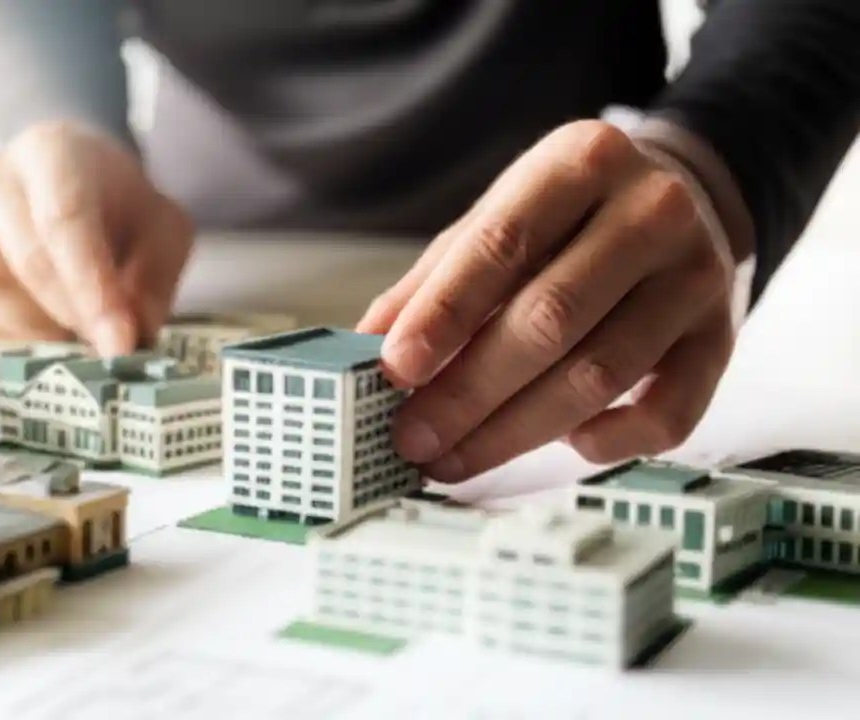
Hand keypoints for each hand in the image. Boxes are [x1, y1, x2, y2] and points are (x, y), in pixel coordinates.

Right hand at [0, 121, 193, 355]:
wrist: (70, 186)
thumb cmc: (118, 206)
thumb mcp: (160, 228)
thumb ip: (152, 278)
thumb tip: (131, 336)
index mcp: (50, 153)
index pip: (64, 220)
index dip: (92, 287)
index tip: (121, 341)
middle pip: (27, 262)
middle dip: (76, 319)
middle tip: (115, 356)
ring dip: (47, 338)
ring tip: (88, 348)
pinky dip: (21, 351)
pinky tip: (55, 352)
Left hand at [359, 120, 739, 482]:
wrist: (685, 195)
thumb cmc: (568, 216)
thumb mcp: (498, 219)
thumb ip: (435, 281)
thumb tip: (368, 348)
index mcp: (582, 162)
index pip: (502, 244)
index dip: (444, 313)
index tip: (396, 369)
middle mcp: (651, 212)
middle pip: (550, 318)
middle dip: (470, 391)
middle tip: (413, 438)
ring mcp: (695, 276)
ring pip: (600, 374)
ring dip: (516, 431)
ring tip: (455, 458)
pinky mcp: (722, 336)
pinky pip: (668, 412)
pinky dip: (609, 441)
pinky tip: (563, 445)